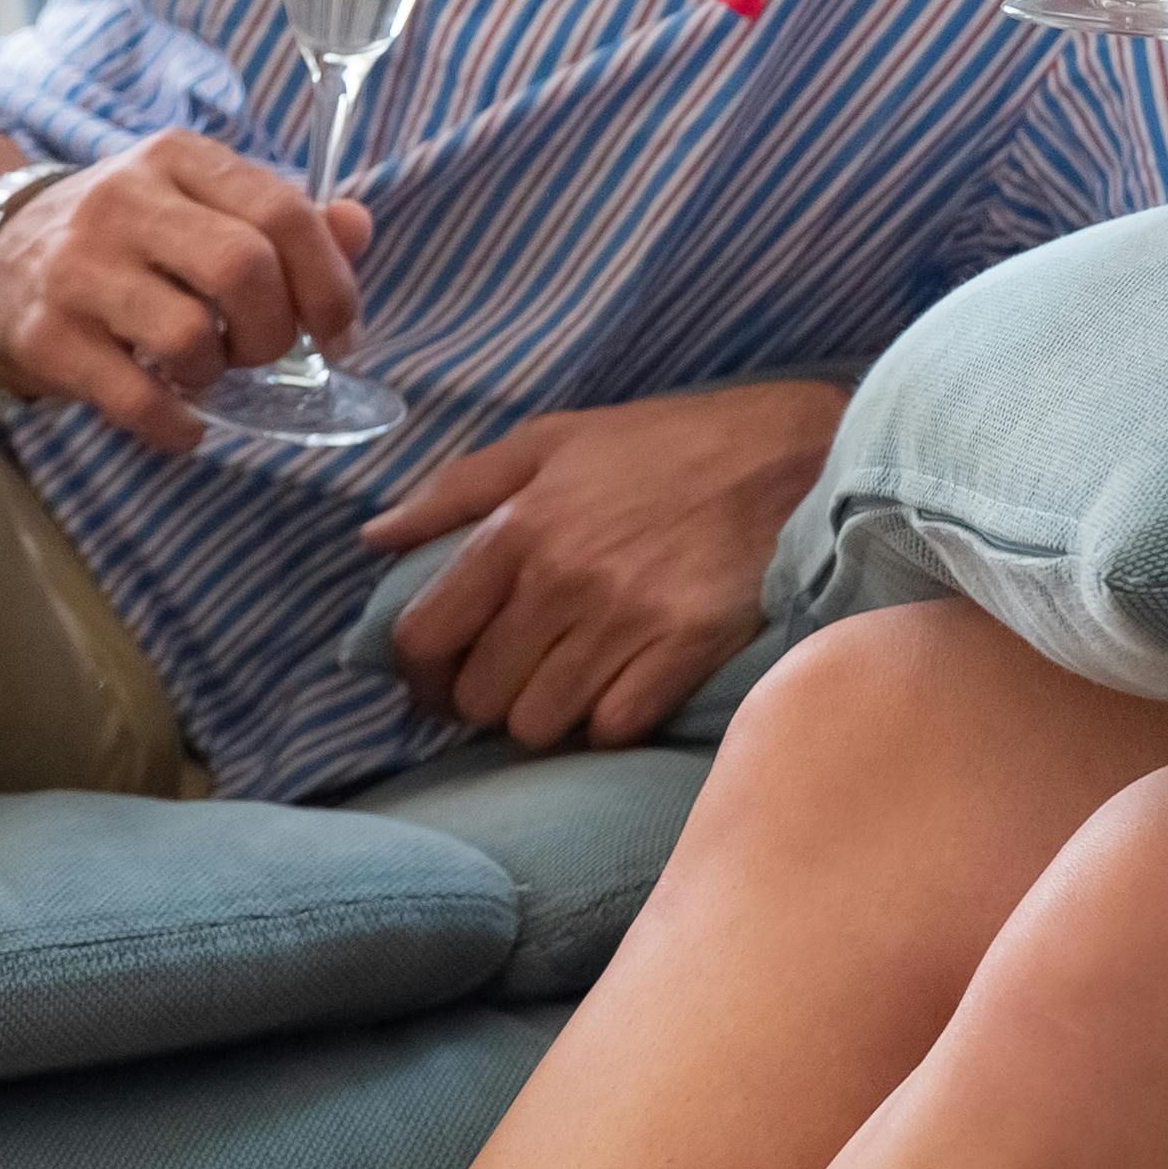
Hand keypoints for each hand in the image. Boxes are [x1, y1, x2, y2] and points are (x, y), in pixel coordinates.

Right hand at [0, 130, 373, 454]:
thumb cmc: (125, 236)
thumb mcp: (198, 202)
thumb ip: (284, 217)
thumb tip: (357, 228)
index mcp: (178, 159)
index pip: (282, 210)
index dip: (328, 280)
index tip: (341, 330)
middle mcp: (126, 202)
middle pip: (244, 268)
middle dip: (278, 330)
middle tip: (268, 353)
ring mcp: (78, 269)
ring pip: (190, 334)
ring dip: (220, 373)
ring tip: (208, 371)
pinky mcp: (44, 335)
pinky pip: (134, 397)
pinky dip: (177, 424)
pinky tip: (184, 422)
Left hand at [356, 380, 848, 752]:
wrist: (793, 452)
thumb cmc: (667, 444)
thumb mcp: (556, 439)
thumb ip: (457, 488)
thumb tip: (374, 537)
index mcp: (519, 525)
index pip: (424, 636)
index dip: (420, 671)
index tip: (441, 675)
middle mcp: (562, 579)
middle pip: (478, 696)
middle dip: (486, 695)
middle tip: (516, 675)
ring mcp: (624, 620)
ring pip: (537, 724)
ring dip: (546, 714)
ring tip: (569, 682)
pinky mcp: (683, 651)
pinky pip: (611, 729)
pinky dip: (609, 719)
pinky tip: (625, 685)